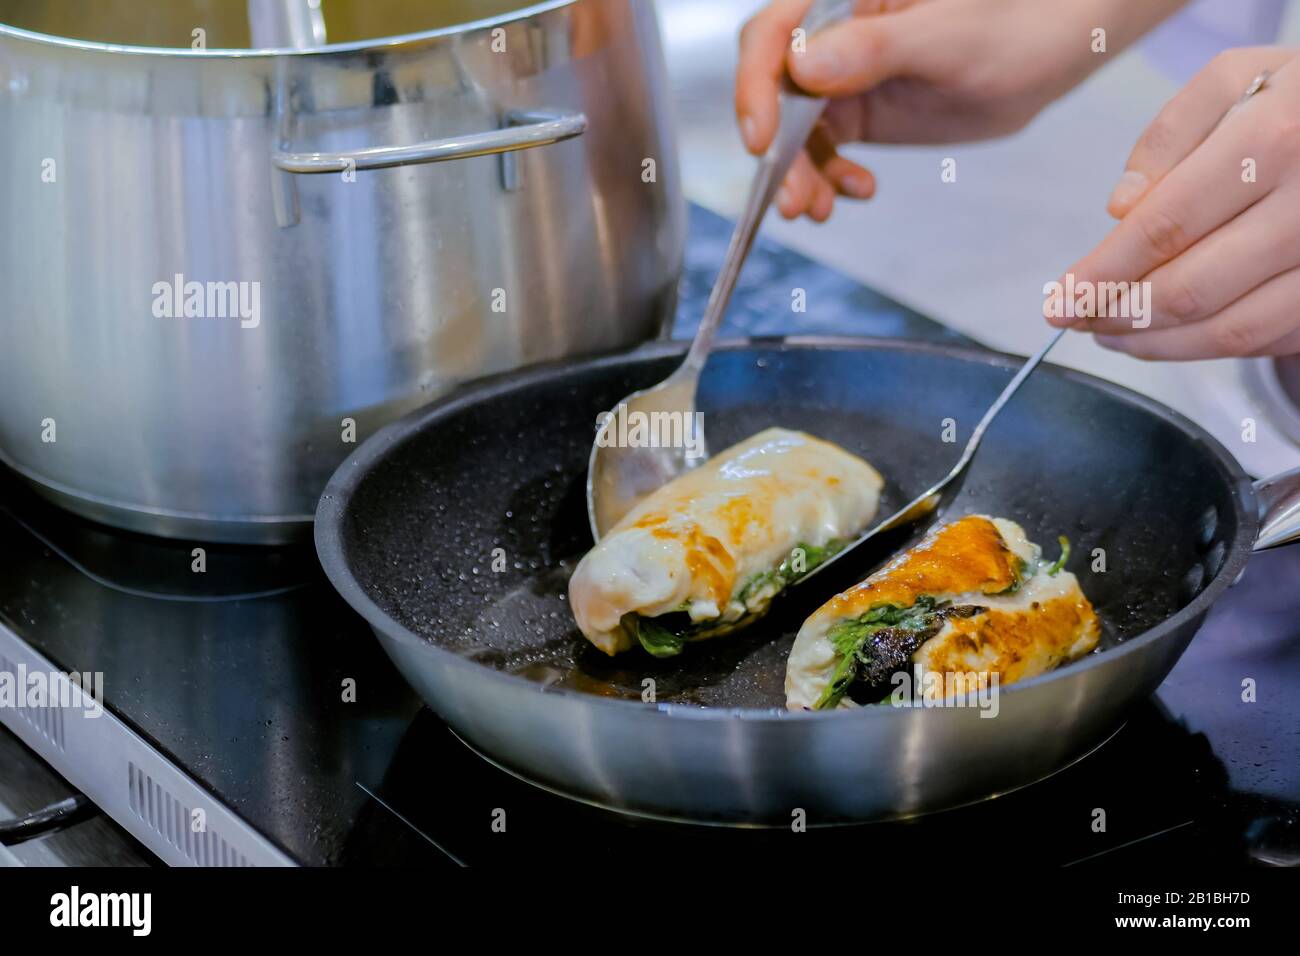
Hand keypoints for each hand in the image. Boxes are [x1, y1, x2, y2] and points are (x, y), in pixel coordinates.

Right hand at [736, 0, 1185, 220]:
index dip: (757, 88)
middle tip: (794, 200)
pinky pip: (820, 149)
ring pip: (791, 129)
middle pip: (772, 91)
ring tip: (821, 210)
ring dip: (799, 175)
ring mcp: (838, 74)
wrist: (1047, 51)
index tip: (763, 140)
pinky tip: (860, 191)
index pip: (772, 37)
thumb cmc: (1011, 23)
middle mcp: (830, 33)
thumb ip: (873, 47)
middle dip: (777, 150)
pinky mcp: (852, 110)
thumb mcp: (946, 36)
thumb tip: (802, 66)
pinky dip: (830, 178)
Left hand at [1053, 47, 1299, 358]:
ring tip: (1110, 332)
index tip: (1059, 298)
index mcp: (1275, 139)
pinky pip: (1266, 339)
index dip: (1103, 272)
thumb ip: (1168, 135)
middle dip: (1119, 314)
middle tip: (1077, 318)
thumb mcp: (1236, 78)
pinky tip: (1167, 335)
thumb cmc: (1298, 98)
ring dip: (1156, 344)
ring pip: (1230, 328)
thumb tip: (1120, 210)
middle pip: (1192, 288)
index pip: (1166, 225)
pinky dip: (1207, 348)